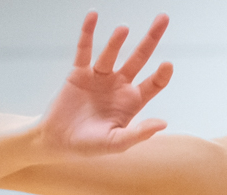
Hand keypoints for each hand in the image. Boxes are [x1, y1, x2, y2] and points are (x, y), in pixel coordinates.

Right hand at [36, 12, 174, 157]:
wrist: (58, 141)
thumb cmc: (90, 146)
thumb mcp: (116, 143)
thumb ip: (139, 133)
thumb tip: (163, 123)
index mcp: (132, 102)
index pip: (153, 83)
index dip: (162, 74)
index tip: (167, 64)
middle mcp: (119, 85)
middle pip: (139, 58)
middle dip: (151, 39)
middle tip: (163, 19)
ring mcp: (99, 77)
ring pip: (112, 53)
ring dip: (117, 41)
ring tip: (124, 29)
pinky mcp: (78, 72)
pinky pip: (84, 50)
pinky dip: (88, 33)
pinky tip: (93, 16)